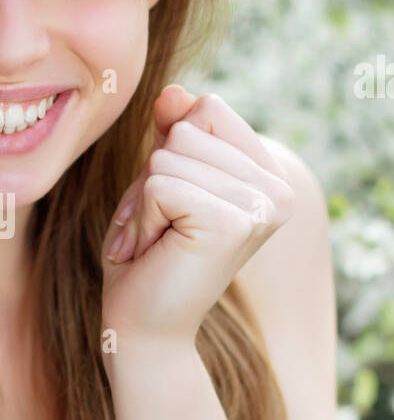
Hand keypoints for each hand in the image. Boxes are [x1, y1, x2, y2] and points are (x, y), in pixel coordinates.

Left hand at [99, 85, 293, 346]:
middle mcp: (277, 190)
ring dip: (145, 200)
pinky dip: (142, 216)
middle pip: (188, 128)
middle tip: (159, 230)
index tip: (169, 205)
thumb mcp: (159, 179)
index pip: (208, 109)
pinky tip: (155, 250)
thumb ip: (173, 132)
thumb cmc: (147, 254)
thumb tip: (175, 91)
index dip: (170, 151)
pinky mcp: (232, 222)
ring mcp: (260, 206)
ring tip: (157, 242)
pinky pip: (160, 182)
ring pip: (169, 154)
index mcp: (269, 176)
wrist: (141, 328)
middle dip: (153, 178)